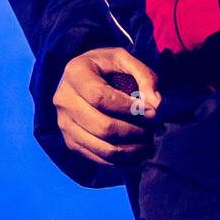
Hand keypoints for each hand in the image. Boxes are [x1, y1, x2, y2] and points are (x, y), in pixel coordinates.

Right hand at [53, 47, 160, 169]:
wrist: (80, 78)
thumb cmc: (105, 66)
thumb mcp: (124, 59)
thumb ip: (144, 76)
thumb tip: (156, 105)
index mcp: (75, 73)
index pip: (101, 98)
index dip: (129, 109)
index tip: (153, 113)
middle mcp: (64, 100)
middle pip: (102, 126)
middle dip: (134, 132)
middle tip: (153, 130)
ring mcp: (64, 124)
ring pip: (101, 147)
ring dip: (130, 151)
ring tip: (149, 145)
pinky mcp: (70, 141)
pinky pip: (97, 158)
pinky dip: (121, 161)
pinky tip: (138, 154)